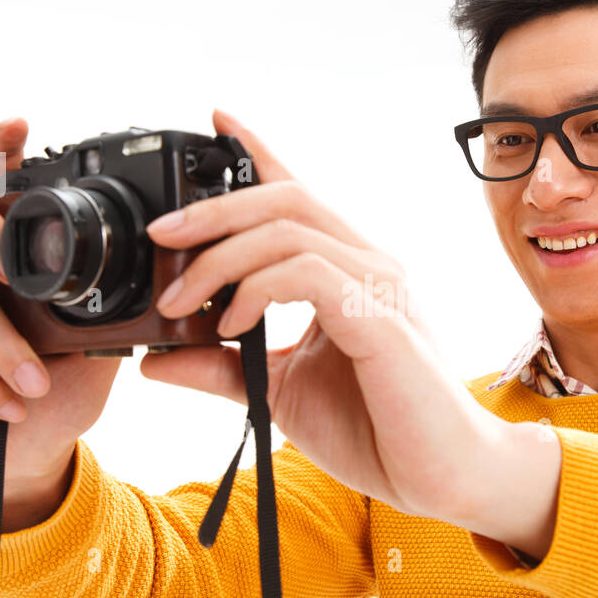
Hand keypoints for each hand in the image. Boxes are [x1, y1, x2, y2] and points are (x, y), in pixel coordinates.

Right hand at [0, 118, 120, 530]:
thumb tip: (164, 281)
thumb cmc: (62, 390)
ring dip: (4, 347)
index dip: (0, 152)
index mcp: (16, 260)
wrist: (31, 455)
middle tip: (10, 268)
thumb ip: (111, 308)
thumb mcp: (99, 346)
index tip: (19, 122)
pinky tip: (10, 405)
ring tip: (37, 386)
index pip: (1, 193)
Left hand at [140, 110, 561, 552]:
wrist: (440, 477)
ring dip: (221, 257)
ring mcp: (379, 286)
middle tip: (160, 234)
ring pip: (291, 228)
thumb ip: (224, 369)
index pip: (298, 195)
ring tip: (179, 303)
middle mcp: (367, 265)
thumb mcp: (279, 394)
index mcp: (348, 273)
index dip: (256, 152)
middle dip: (214, 207)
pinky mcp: (381, 318)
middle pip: (286, 198)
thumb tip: (157, 357)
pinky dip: (257, 289)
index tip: (214, 120)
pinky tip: (231, 324)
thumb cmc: (376, 431)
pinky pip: (309, 273)